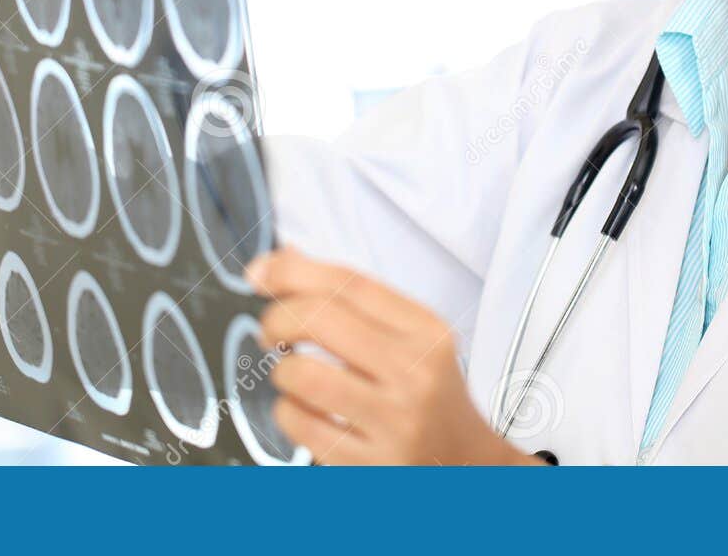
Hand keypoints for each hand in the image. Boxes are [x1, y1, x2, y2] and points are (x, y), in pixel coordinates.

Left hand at [247, 246, 542, 465]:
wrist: (467, 465)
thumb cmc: (426, 393)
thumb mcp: (407, 337)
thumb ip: (348, 299)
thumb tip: (280, 263)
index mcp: (424, 330)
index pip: (348, 283)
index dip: (292, 271)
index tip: (261, 273)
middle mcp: (414, 372)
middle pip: (320, 319)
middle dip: (277, 318)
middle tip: (271, 331)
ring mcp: (395, 422)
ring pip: (304, 376)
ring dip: (283, 372)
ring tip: (293, 375)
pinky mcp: (372, 465)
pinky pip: (303, 427)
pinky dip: (288, 412)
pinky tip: (302, 410)